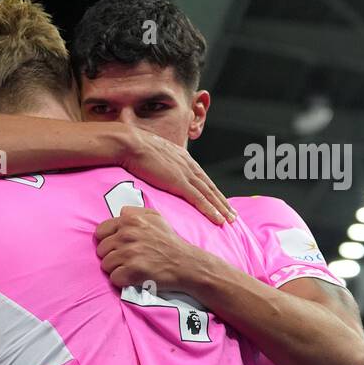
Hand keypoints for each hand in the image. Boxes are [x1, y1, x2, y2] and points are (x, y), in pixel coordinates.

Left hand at [94, 206, 204, 291]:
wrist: (186, 263)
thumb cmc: (169, 242)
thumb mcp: (156, 218)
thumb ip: (135, 212)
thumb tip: (120, 212)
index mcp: (130, 220)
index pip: (100, 231)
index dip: (107, 240)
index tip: (117, 246)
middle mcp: (128, 234)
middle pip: (101, 250)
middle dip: (111, 255)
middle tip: (127, 259)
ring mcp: (129, 253)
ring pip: (105, 264)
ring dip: (116, 268)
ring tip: (131, 267)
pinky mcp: (132, 271)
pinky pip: (113, 278)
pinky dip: (122, 280)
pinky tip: (133, 276)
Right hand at [116, 126, 231, 223]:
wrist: (130, 144)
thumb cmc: (135, 148)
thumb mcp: (153, 153)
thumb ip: (160, 162)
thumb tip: (156, 167)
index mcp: (183, 159)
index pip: (201, 178)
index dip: (212, 191)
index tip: (219, 201)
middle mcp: (189, 166)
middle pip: (210, 187)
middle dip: (222, 202)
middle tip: (232, 215)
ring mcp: (185, 174)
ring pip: (209, 195)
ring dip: (221, 209)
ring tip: (230, 220)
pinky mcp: (179, 183)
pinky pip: (199, 199)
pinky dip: (211, 210)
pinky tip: (219, 220)